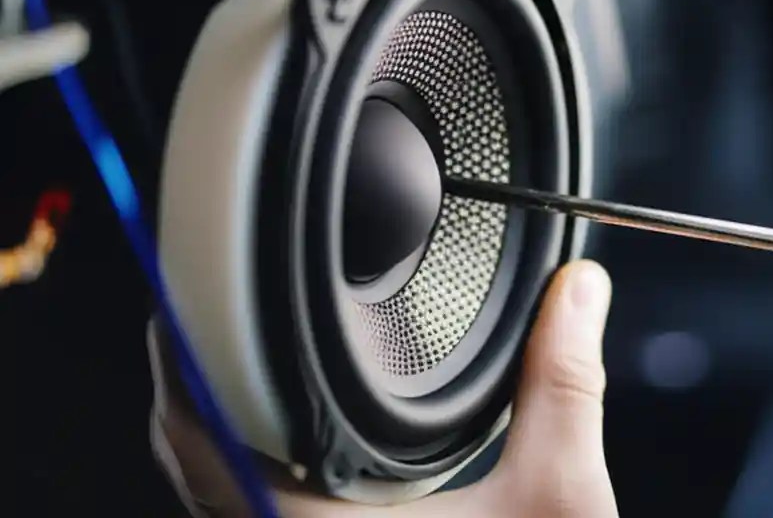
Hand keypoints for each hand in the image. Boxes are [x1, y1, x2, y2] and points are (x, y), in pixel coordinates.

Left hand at [150, 260, 618, 516]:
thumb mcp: (556, 504)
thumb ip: (563, 385)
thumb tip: (579, 292)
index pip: (195, 424)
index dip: (184, 347)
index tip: (199, 287)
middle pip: (188, 449)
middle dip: (199, 372)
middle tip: (236, 307)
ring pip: (213, 490)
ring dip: (224, 424)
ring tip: (266, 364)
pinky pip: (244, 514)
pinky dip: (255, 468)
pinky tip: (310, 448)